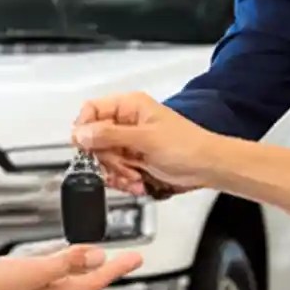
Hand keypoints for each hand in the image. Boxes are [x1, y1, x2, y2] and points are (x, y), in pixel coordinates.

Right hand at [0, 243, 142, 289]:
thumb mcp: (34, 271)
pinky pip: (52, 274)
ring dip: (87, 268)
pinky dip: (63, 265)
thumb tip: (96, 255)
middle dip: (107, 269)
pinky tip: (57, 261)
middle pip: (87, 281)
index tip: (137, 257)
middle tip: (125, 259)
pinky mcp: (21, 285)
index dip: (117, 268)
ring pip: (70, 279)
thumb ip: (65, 262)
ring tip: (99, 259)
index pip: (95, 280)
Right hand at [72, 91, 220, 195]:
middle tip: (122, 165)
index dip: (85, 130)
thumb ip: (110, 136)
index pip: (91, 111)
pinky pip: (115, 172)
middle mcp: (126, 122)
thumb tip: (81, 134)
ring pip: (103, 160)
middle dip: (106, 159)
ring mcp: (129, 143)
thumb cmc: (187, 146)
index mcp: (129, 106)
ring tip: (134, 176)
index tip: (87, 148)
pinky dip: (123, 181)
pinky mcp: (133, 161)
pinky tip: (138, 182)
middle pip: (94, 140)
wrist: (207, 168)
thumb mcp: (145, 139)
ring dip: (116, 173)